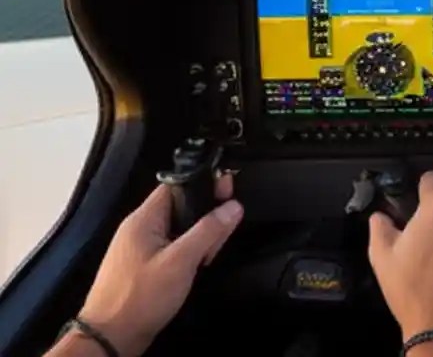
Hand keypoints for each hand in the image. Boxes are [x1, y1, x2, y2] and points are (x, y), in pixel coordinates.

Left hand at [76, 175, 242, 356]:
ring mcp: (139, 249)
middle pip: (180, 208)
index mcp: (143, 219)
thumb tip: (233, 206)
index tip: (228, 190)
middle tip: (220, 237)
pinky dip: (187, 253)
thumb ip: (208, 231)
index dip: (203, 184)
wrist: (110, 338)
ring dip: (198, 239)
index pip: (176, 186)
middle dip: (205, 218)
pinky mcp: (142, 266)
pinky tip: (195, 267)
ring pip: (178, 230)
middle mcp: (139, 229)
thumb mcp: (181, 261)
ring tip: (207, 257)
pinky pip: (171, 248)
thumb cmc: (141, 297)